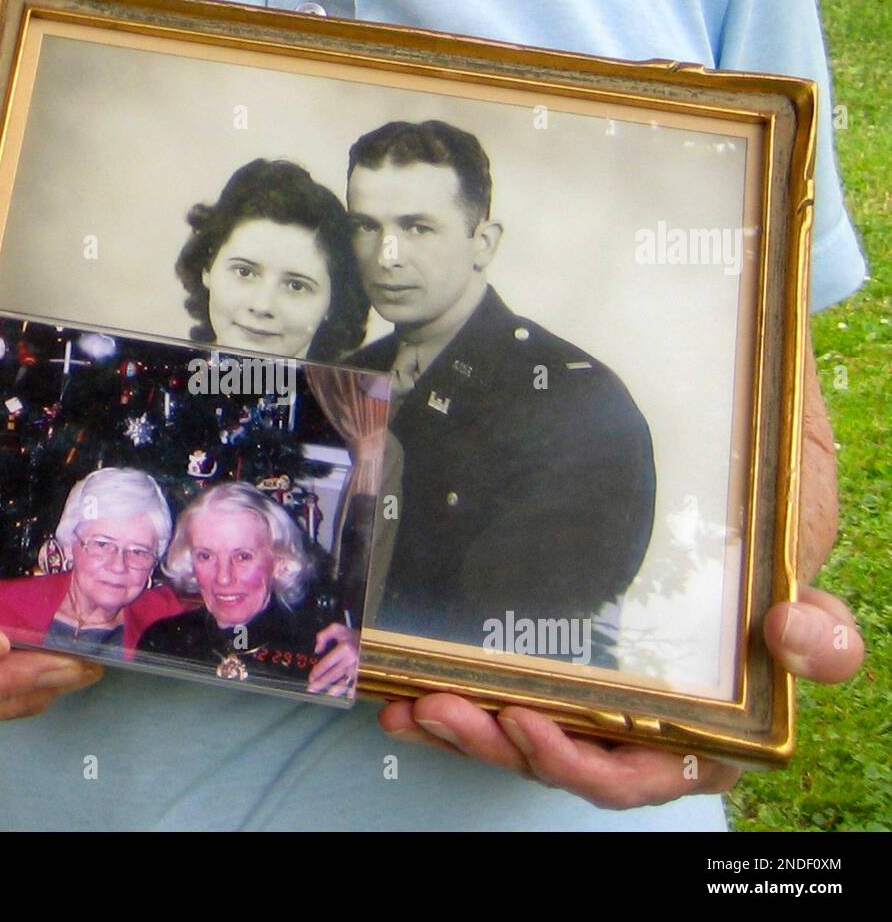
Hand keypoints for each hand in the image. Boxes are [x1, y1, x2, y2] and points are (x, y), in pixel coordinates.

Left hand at [308, 622, 358, 696]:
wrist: (371, 639)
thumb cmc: (352, 635)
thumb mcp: (337, 629)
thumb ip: (323, 636)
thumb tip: (318, 649)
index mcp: (345, 648)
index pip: (328, 662)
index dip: (318, 670)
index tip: (311, 677)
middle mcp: (352, 658)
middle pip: (334, 673)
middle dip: (322, 682)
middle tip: (312, 689)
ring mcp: (358, 666)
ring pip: (345, 680)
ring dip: (336, 688)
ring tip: (328, 693)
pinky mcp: (363, 671)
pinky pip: (357, 681)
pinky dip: (353, 689)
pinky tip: (348, 696)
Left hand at [379, 344, 863, 808]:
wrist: (724, 446)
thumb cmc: (767, 519)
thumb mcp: (797, 563)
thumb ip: (814, 623)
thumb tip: (796, 639)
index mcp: (703, 719)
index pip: (645, 770)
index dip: (588, 765)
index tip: (533, 722)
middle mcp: (637, 714)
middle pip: (563, 759)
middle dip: (498, 743)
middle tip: (446, 708)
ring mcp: (584, 684)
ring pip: (517, 733)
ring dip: (461, 728)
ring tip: (413, 704)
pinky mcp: (541, 648)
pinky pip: (493, 692)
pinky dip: (449, 697)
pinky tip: (402, 690)